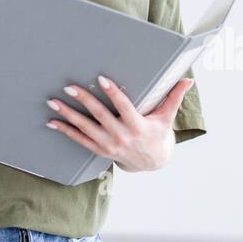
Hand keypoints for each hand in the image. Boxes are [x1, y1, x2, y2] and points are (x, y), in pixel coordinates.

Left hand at [45, 75, 194, 172]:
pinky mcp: (100, 150)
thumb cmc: (158, 134)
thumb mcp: (167, 117)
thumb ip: (175, 97)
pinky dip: (65, 131)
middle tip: (69, 87)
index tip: (101, 79)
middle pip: (101, 116)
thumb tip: (189, 80)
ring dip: (69, 115)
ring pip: (86, 128)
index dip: (113, 93)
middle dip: (84, 101)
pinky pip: (80, 140)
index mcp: (138, 126)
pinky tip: (52, 121)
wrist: (152, 162)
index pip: (125, 107)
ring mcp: (109, 145)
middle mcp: (122, 137)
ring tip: (54, 102)